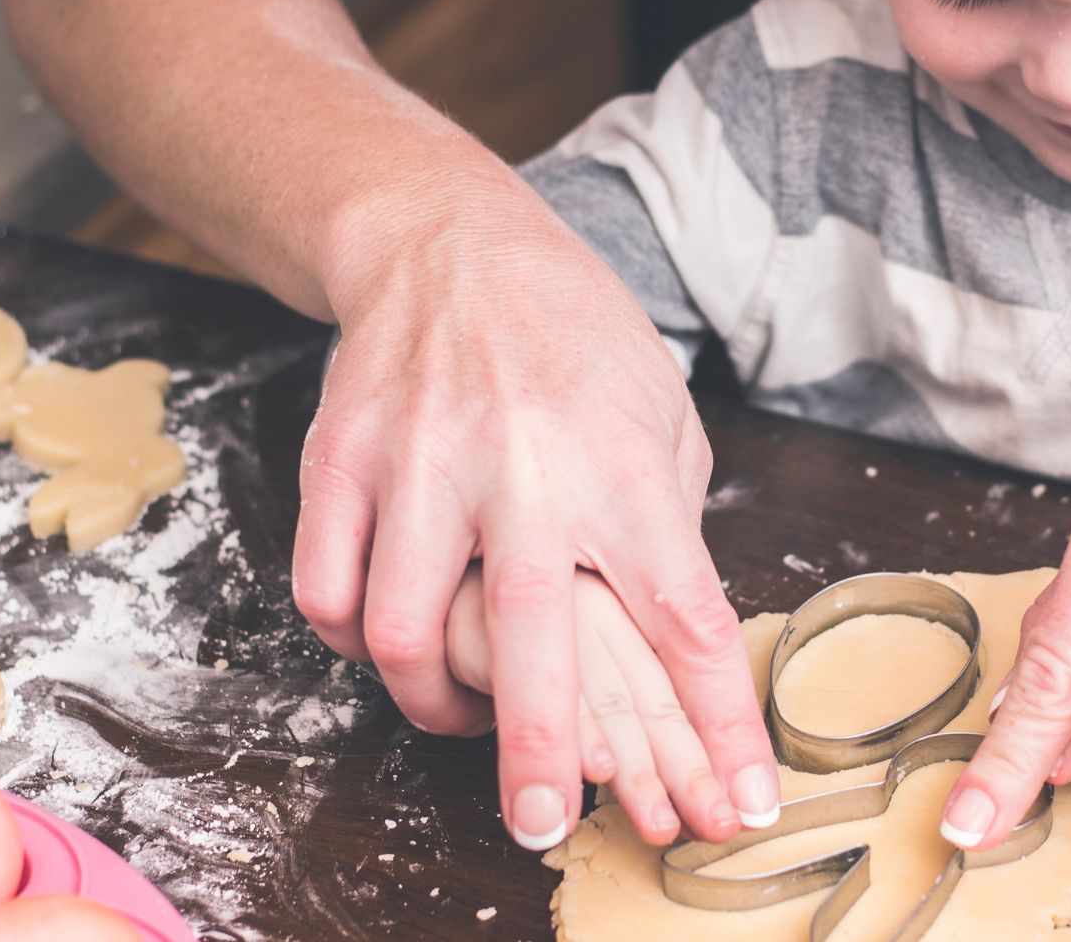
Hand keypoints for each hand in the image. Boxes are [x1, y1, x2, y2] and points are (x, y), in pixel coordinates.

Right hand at [291, 191, 777, 849]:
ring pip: (405, 631)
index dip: (718, 723)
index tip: (742, 803)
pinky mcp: (340, 461)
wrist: (448, 243)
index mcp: (624, 464)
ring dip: (434, 703)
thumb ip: (669, 531)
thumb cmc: (574, 341)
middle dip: (545, 750)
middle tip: (547, 826)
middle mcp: (524, 468)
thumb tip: (679, 654)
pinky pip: (329, 595)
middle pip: (533, 638)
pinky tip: (392, 636)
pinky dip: (357, 642)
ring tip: (465, 717)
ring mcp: (420, 464)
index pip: (687, 615)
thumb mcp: (662, 416)